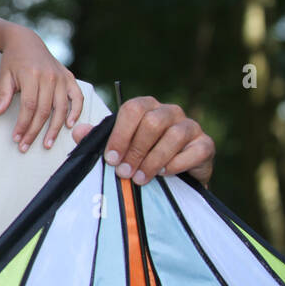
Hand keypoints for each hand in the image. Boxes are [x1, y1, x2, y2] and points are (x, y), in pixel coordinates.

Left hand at [0, 25, 84, 150]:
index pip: (29, 107)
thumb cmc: (13, 60)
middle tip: (26, 146)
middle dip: (34, 131)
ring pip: (61, 108)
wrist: (26, 41)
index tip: (16, 138)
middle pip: (44, 111)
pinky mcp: (69, 77)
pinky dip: (76, 111)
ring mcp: (61, 77)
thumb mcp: (4, 75)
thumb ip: (3, 94)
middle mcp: (49, 77)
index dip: (23, 124)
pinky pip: (77, 96)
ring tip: (47, 144)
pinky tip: (69, 125)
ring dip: (54, 128)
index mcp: (32, 76)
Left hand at [70, 97, 214, 187]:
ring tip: (140, 179)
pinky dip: (176, 164)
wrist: (174, 178)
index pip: (132, 109)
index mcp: (146, 106)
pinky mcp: (206, 144)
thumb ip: (97, 139)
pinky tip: (164, 174)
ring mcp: (190, 126)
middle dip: (135, 150)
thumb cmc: (141, 157)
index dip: (120, 134)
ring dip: (153, 160)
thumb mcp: (118, 148)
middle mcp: (170, 111)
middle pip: (152, 122)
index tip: (110, 159)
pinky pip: (194, 150)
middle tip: (123, 172)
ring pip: (173, 135)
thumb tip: (78, 131)